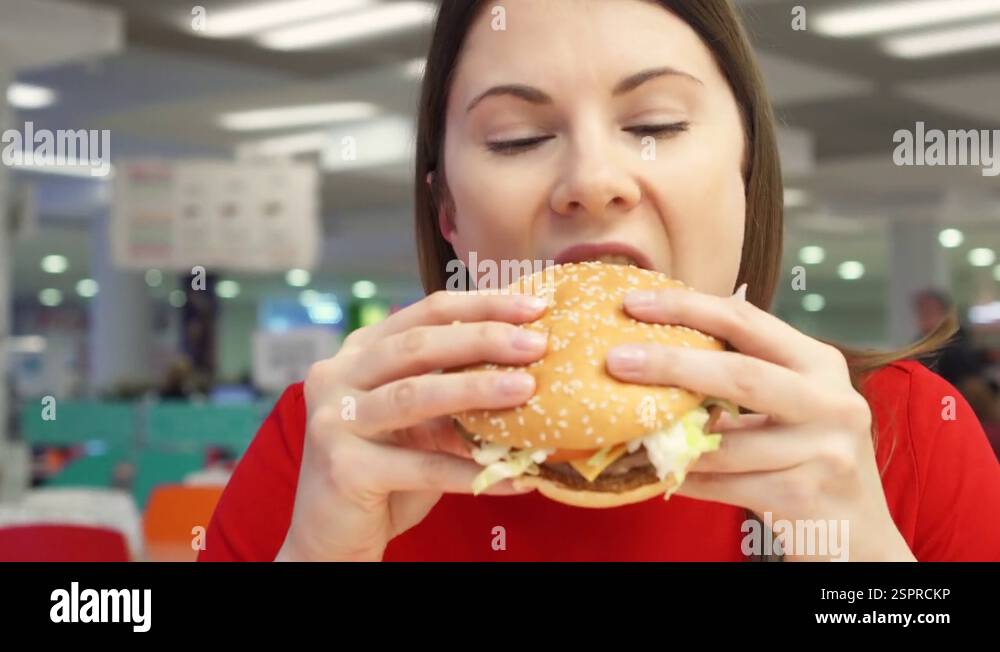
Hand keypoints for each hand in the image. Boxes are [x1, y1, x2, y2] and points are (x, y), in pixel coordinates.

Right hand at [277, 291, 547, 560]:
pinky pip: (421, 466)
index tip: (535, 307)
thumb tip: (531, 374)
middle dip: (484, 339)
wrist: (333, 535)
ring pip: (415, 395)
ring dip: (477, 390)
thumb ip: (456, 393)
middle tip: (537, 344)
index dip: (481, 306)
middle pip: (419, 345)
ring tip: (527, 389)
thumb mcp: (423, 423)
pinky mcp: (344, 467)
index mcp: (360, 351)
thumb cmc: (385, 471)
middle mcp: (338, 375)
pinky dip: (472, 472)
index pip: (426, 313)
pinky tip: (516, 477)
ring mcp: (335, 420)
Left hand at [605, 286, 914, 560]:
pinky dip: (687, 479)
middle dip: (671, 364)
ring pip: (725, 444)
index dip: (687, 307)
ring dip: (671, 441)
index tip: (633, 303)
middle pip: (740, 374)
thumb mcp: (790, 403)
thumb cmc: (808, 454)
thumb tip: (653, 349)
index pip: (746, 319)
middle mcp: (831, 401)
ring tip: (628, 432)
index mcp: (819, 362)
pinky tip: (662, 473)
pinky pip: (725, 485)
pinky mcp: (805, 496)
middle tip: (615, 360)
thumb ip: (741, 375)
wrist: (858, 530)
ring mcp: (824, 451)